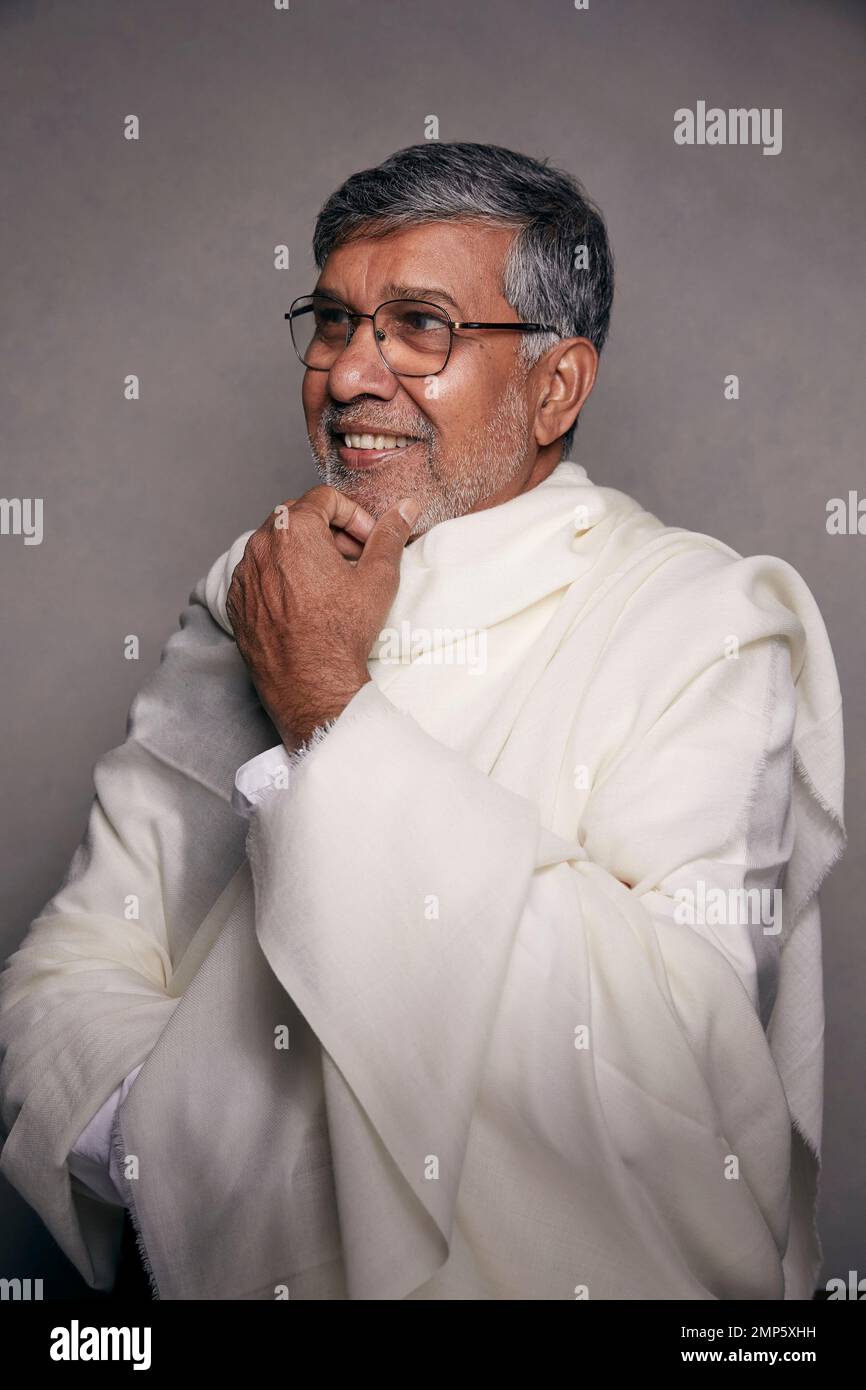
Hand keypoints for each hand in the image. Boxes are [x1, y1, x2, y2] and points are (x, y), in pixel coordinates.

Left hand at [225, 484, 420, 748]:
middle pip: (298, 518)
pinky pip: (259, 574)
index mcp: (293, 529)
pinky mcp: (237, 600)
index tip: (367, 541)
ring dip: (305, 554)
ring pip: (276, 545)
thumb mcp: (378, 578)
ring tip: (330, 584)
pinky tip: (305, 602)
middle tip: (353, 561)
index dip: (354, 516)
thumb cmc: (342, 634)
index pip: (325, 498)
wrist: (310, 685)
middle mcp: (260, 545)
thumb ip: (389, 535)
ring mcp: (244, 574)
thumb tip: (405, 508)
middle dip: (329, 533)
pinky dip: (281, 577)